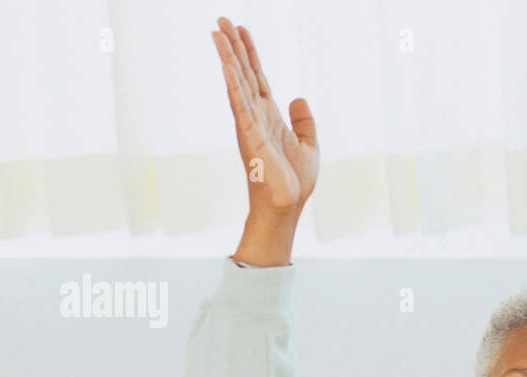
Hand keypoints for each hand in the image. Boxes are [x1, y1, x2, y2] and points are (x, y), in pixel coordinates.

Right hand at [212, 17, 318, 214]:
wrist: (287, 205)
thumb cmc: (294, 182)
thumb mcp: (309, 145)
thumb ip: (304, 121)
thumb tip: (299, 98)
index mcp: (269, 117)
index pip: (258, 78)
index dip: (250, 54)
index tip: (241, 30)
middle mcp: (256, 116)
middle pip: (243, 74)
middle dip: (233, 47)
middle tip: (221, 20)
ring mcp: (250, 125)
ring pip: (237, 84)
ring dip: (228, 58)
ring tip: (217, 32)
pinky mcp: (250, 136)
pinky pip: (240, 105)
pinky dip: (233, 84)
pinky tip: (226, 65)